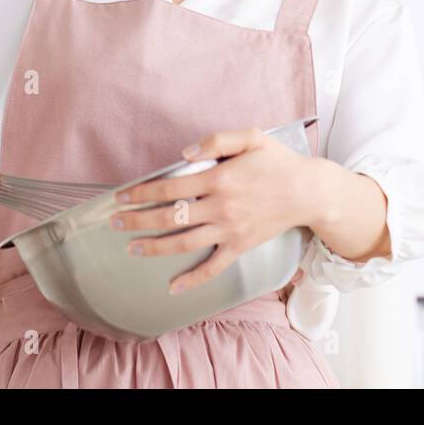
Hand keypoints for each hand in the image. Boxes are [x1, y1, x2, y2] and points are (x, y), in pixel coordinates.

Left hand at [109, 126, 320, 294]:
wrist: (309, 192)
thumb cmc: (278, 161)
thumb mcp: (251, 137)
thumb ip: (216, 140)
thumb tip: (183, 154)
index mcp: (219, 179)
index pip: (170, 187)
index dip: (142, 193)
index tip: (121, 196)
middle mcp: (220, 207)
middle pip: (169, 217)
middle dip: (137, 221)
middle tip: (114, 222)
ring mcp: (229, 230)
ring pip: (184, 243)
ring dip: (154, 247)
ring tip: (131, 248)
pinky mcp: (239, 246)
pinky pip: (212, 268)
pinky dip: (192, 280)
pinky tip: (173, 287)